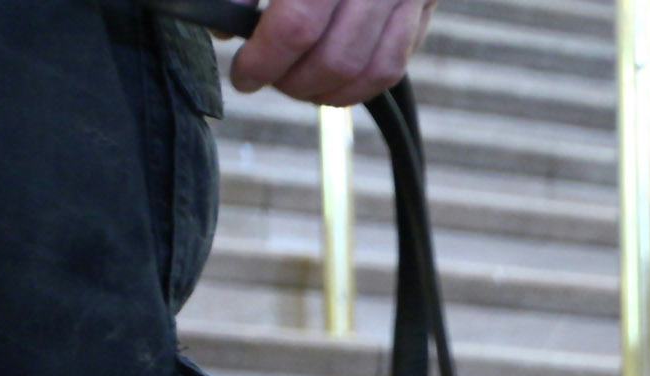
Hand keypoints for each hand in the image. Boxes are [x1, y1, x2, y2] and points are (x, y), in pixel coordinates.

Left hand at [229, 0, 439, 105]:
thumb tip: (224, 27)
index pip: (297, 25)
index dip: (264, 60)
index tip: (244, 74)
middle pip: (335, 57)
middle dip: (292, 82)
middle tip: (266, 79)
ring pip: (370, 70)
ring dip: (326, 92)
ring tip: (296, 85)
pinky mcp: (424, 5)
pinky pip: (395, 63)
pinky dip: (360, 84)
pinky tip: (331, 81)